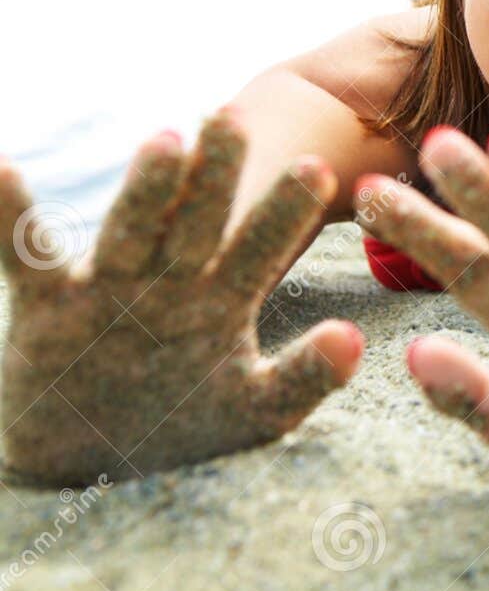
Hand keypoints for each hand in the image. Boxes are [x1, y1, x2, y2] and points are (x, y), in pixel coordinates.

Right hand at [0, 109, 361, 483]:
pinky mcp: (47, 309)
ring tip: (166, 143)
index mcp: (225, 296)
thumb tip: (353, 339)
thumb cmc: (185, 428)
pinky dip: (11, 219)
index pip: (263, 243)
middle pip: (197, 218)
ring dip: (146, 189)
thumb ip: (304, 377)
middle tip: (232, 117)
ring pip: (130, 228)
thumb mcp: (255, 410)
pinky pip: (27, 258)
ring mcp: (109, 287)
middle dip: (216, 173)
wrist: (94, 473)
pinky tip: (4, 168)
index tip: (320, 168)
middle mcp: (170, 280)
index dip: (286, 209)